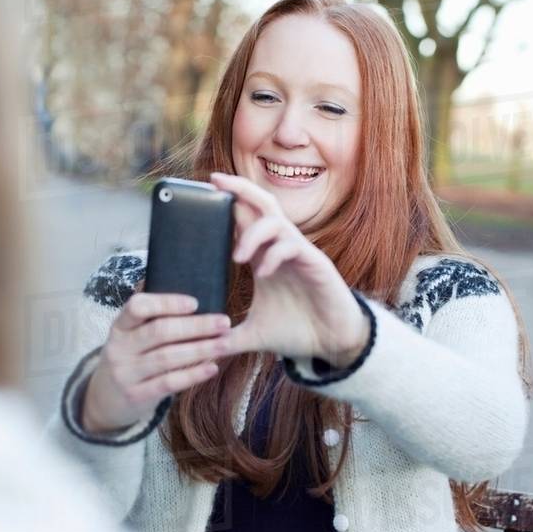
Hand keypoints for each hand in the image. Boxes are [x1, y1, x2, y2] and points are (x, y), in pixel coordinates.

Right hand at [82, 293, 231, 432]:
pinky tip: (211, 368)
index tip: (195, 303)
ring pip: (167, 358)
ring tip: (225, 344)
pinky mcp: (136, 396)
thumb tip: (198, 305)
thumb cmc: (129, 359)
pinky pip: (168, 383)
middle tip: (224, 322)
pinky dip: (192, 375)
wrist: (103, 400)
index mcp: (119, 327)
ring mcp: (126, 373)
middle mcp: (119, 348)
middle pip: (159, 331)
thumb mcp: (130, 337)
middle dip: (196, 326)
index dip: (166, 303)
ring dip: (200, 349)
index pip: (137, 306)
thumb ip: (153, 322)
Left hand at [210, 172, 369, 365]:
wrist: (331, 344)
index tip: (201, 194)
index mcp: (263, 257)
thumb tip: (203, 350)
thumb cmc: (295, 331)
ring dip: (253, 233)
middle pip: (262, 204)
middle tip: (215, 181)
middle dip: (240, 188)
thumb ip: (227, 338)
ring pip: (275, 220)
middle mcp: (280, 248)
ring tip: (238, 257)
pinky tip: (263, 274)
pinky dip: (274, 255)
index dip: (226, 204)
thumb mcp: (254, 335)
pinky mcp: (316, 263)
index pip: (244, 219)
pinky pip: (292, 245)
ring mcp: (299, 253)